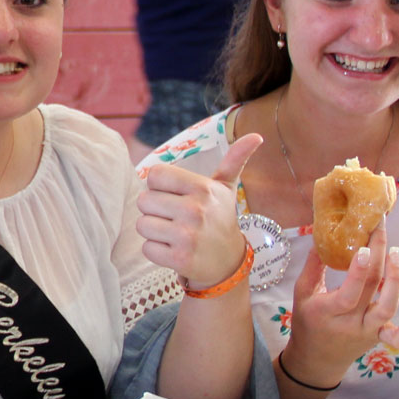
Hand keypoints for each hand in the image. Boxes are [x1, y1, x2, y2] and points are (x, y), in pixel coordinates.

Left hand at [136, 135, 262, 288]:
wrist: (228, 262)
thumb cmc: (219, 218)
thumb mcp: (226, 189)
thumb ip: (234, 160)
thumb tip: (256, 136)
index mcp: (204, 188)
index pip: (155, 175)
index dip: (159, 186)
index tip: (174, 195)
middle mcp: (196, 210)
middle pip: (144, 200)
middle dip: (154, 210)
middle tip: (174, 217)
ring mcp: (187, 236)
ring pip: (142, 224)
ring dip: (154, 231)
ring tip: (173, 233)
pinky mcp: (179, 259)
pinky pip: (147, 248)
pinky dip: (156, 250)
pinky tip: (174, 249)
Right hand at [284, 228, 398, 386]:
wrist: (317, 360)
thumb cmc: (307, 322)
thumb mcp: (301, 294)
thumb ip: (313, 267)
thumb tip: (323, 237)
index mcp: (326, 312)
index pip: (348, 294)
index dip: (358, 272)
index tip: (364, 249)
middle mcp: (350, 323)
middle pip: (370, 289)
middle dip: (378, 257)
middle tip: (380, 231)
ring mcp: (367, 331)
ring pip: (388, 309)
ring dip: (396, 280)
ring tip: (396, 253)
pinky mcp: (379, 338)